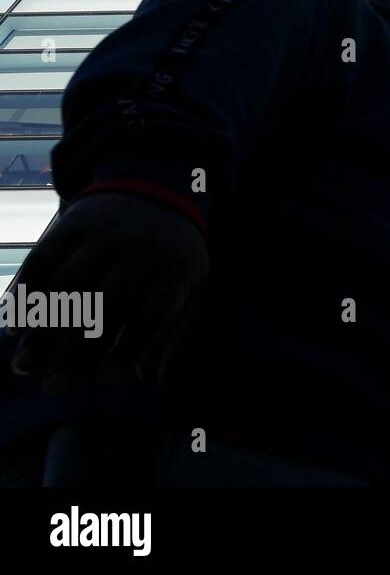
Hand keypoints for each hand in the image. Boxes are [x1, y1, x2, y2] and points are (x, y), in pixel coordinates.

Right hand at [7, 192, 208, 390]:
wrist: (158, 189)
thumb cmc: (172, 256)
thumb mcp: (187, 286)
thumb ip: (168, 331)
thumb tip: (148, 380)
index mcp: (177, 268)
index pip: (153, 313)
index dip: (130, 347)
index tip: (104, 379)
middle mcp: (142, 248)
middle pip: (107, 303)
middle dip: (77, 349)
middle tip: (52, 385)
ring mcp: (107, 232)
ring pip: (69, 283)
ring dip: (43, 329)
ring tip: (25, 365)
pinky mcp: (76, 220)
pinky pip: (45, 259)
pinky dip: (27, 293)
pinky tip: (16, 326)